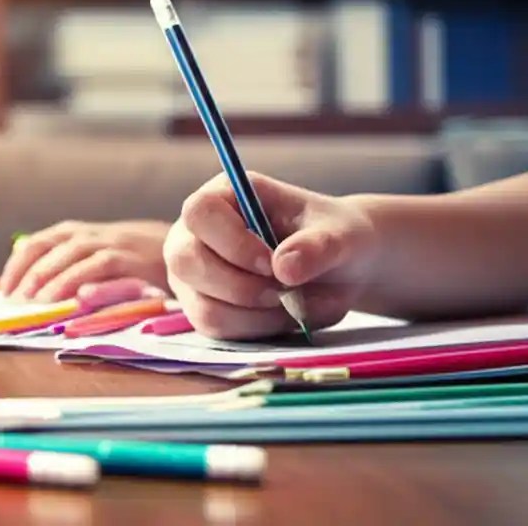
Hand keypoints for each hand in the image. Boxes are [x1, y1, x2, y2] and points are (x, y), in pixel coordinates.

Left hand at [0, 220, 170, 302]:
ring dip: (52, 277)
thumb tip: (29, 286)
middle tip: (14, 301)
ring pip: (73, 254)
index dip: (17, 265)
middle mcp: (90, 233)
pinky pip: (104, 266)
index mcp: (77, 232)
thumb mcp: (97, 256)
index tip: (4, 290)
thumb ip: (68, 265)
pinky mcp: (132, 258)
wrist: (184, 249)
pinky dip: (86, 279)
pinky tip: (73, 299)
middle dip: (28, 273)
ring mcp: (112, 243)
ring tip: (36, 303)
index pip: (36, 243)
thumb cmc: (134, 259)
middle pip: (49, 246)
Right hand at [164, 172, 379, 339]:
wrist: (341, 270)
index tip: (273, 263)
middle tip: (285, 292)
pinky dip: (258, 329)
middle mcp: (196, 233)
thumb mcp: (341, 235)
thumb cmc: (334, 238)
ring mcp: (194, 274)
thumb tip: (284, 267)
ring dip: (257, 315)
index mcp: (224, 196)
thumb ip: (318, 246)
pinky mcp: (203, 307)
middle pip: (186, 261)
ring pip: (203, 306)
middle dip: (240, 287)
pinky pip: (217, 330)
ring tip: (297, 305)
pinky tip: (286, 316)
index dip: (231, 241)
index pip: (201, 212)